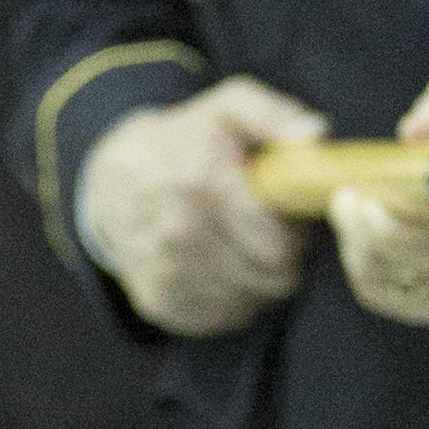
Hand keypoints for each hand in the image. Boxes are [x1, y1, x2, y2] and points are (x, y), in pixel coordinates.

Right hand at [78, 76, 325, 336]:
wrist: (112, 180)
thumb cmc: (185, 142)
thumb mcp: (226, 110)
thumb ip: (272, 114)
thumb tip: (315, 133)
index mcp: (203, 185)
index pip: (279, 247)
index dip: (296, 237)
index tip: (286, 220)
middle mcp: (180, 234)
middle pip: (270, 280)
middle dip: (282, 261)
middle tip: (270, 237)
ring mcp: (166, 273)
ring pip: (250, 303)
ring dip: (257, 282)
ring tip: (245, 248)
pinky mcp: (158, 302)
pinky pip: (222, 319)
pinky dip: (231, 300)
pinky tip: (222, 268)